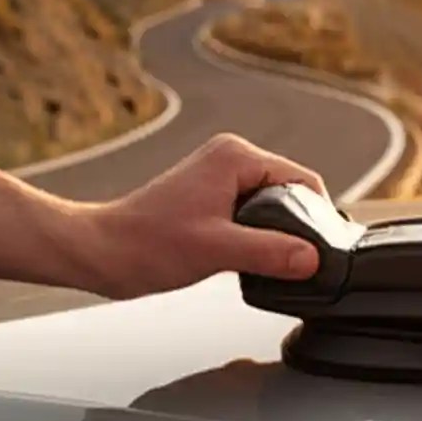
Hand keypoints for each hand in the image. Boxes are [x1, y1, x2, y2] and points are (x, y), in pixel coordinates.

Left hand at [79, 133, 326, 299]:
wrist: (102, 252)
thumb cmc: (144, 243)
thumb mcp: (217, 250)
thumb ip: (270, 253)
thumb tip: (312, 259)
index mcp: (235, 157)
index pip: (302, 181)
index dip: (317, 217)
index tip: (320, 251)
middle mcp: (230, 158)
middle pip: (290, 194)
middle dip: (296, 228)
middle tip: (292, 263)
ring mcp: (220, 178)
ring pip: (273, 208)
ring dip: (275, 236)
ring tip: (266, 264)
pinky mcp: (212, 198)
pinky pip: (253, 216)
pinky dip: (258, 238)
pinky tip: (249, 260)